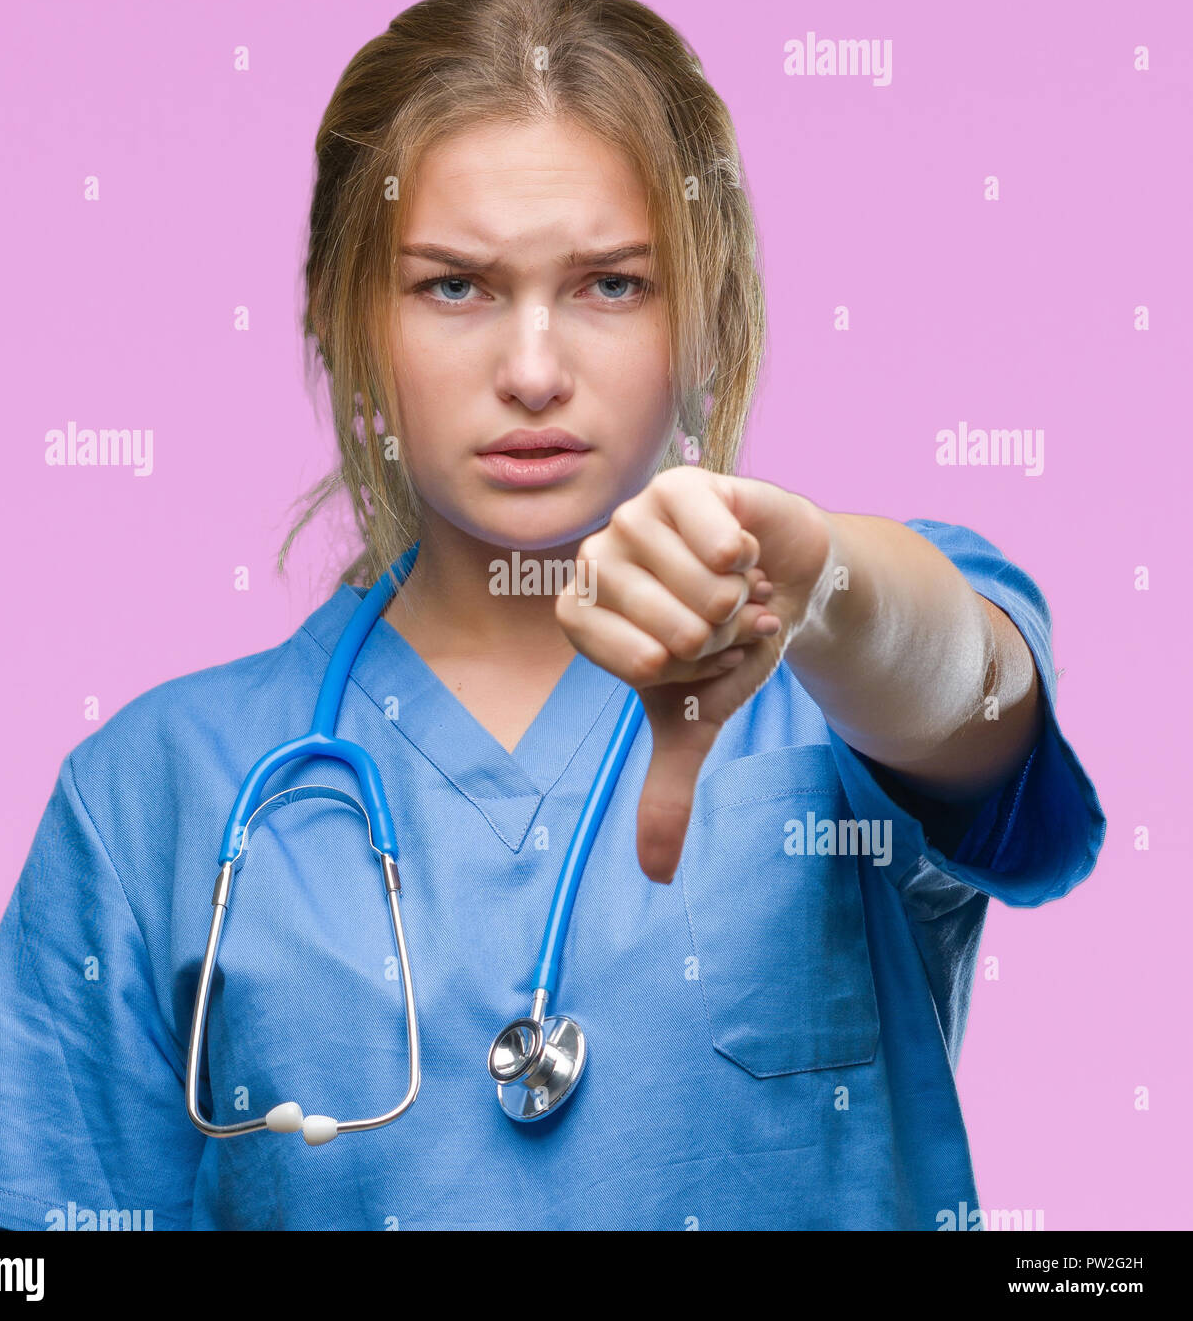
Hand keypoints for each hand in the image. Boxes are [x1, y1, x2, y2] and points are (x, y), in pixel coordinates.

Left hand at [556, 466, 833, 882]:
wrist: (781, 583)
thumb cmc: (726, 644)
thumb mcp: (697, 719)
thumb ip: (668, 788)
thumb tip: (657, 876)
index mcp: (581, 616)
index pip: (639, 663)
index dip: (690, 669)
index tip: (698, 656)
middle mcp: (594, 560)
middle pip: (673, 630)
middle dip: (722, 639)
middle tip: (724, 620)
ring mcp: (632, 516)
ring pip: (703, 589)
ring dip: (741, 600)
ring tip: (737, 586)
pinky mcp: (679, 485)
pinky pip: (721, 542)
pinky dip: (749, 560)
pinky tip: (744, 551)